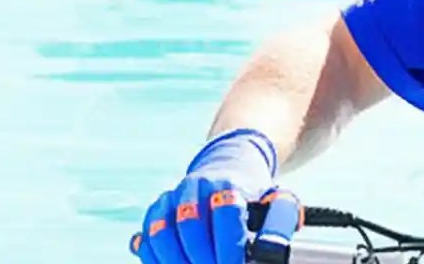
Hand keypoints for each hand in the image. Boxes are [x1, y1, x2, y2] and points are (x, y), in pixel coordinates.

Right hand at [132, 128, 288, 263]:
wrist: (226, 168)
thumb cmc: (250, 194)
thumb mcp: (273, 200)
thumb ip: (278, 222)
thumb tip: (273, 252)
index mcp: (226, 183)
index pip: (226, 212)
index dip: (230, 245)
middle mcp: (194, 188)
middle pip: (190, 224)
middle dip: (203, 257)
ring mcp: (170, 200)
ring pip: (162, 233)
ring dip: (176, 261)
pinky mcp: (154, 214)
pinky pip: (146, 239)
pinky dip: (154, 259)